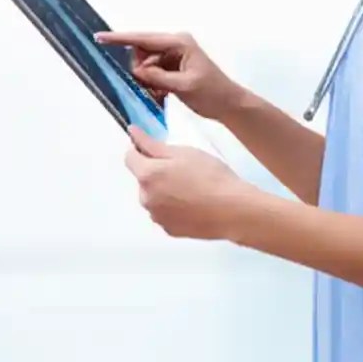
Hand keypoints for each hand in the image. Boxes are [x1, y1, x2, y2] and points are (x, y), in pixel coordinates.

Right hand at [95, 30, 245, 120]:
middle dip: (140, 70)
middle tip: (151, 87)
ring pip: (147, 64)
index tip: (100, 37)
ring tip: (160, 94)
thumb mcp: (183, 86)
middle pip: (143, 52)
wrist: (228, 104)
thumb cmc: (211, 93)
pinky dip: (153, 84)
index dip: (121, 39)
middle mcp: (176, 44)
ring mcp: (175, 55)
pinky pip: (153, 72)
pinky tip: (162, 96)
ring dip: (148, 80)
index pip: (144, 39)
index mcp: (180, 43)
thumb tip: (137, 70)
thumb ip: (158, 78)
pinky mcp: (174, 67)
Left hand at [124, 124, 255, 240]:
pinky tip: (195, 203)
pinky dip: (174, 207)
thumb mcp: (185, 152)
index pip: (129, 158)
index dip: (142, 149)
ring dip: (165, 191)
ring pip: (154, 197)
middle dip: (157, 172)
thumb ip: (153, 144)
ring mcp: (157, 217)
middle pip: (144, 179)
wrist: (232, 210)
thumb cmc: (211, 177)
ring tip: (193, 188)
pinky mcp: (169, 230)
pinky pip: (165, 213)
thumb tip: (133, 133)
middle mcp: (146, 198)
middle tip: (185, 169)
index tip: (158, 148)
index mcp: (148, 175)